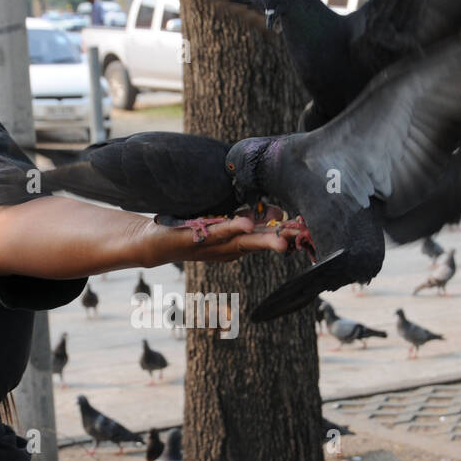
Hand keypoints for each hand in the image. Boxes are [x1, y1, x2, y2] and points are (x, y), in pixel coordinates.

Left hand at [146, 215, 291, 265]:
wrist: (153, 242)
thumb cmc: (190, 231)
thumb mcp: (222, 223)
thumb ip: (247, 218)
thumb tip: (276, 211)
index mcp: (235, 244)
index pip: (264, 238)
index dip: (286, 235)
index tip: (307, 230)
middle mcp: (226, 249)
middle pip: (256, 244)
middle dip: (279, 242)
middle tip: (301, 241)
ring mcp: (210, 245)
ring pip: (239, 242)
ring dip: (260, 241)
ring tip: (280, 241)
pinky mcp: (193, 238)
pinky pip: (214, 233)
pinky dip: (230, 229)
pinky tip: (244, 224)